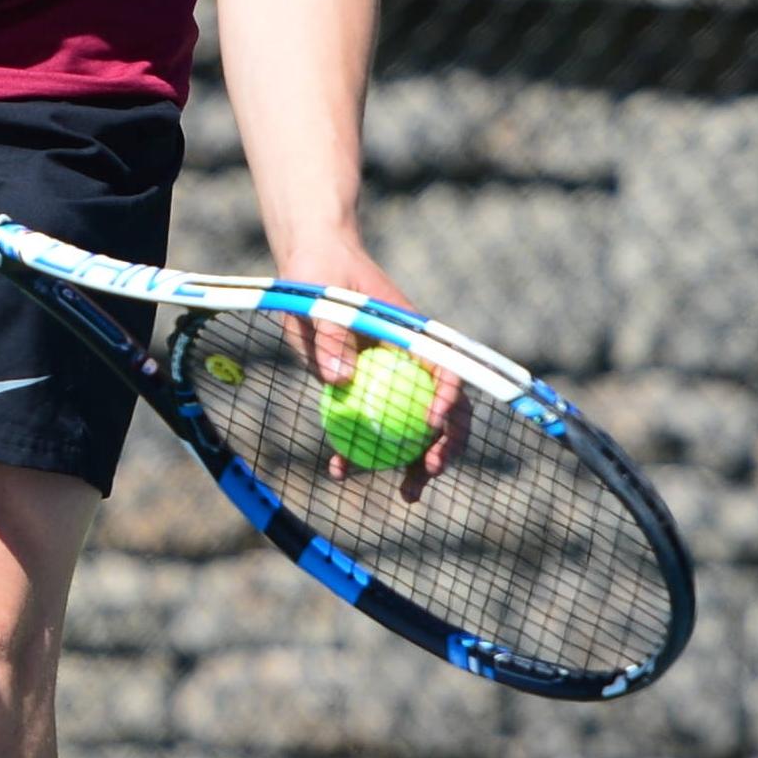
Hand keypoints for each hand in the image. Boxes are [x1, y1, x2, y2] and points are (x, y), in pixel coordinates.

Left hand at [277, 237, 468, 501]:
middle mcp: (412, 358)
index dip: (448, 397)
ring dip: (417, 461)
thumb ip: (329, 334)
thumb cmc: (318, 271)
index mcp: (412, 333)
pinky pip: (373, 425)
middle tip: (428, 473)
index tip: (431, 423)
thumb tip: (339, 380)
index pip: (445, 366)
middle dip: (446, 444)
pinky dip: (363, 451)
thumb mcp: (319, 296)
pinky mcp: (367, 387)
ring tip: (408, 495)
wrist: (310, 262)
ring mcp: (393, 376)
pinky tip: (342, 471)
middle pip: (444, 405)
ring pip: (415, 426)